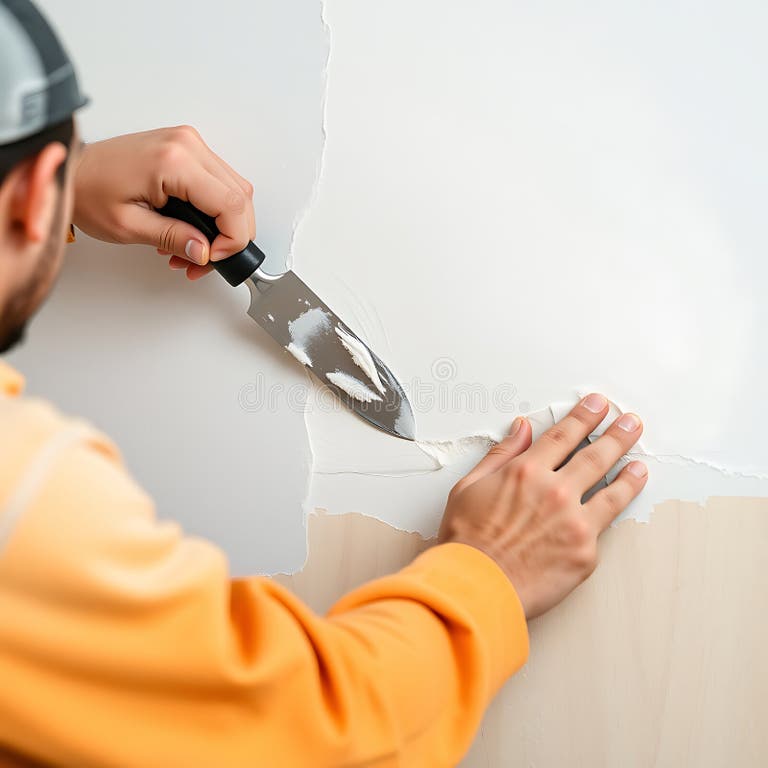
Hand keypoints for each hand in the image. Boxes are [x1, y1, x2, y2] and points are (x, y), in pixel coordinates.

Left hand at [72, 126, 255, 279]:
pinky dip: (216, 211)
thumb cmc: (88, 191)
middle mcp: (187, 145)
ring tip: (195, 249)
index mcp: (173, 161)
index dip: (233, 239)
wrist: (72, 170)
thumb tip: (205, 252)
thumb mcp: (129, 226)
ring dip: (225, 226)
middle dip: (231, 237)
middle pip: (240, 197)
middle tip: (204, 260)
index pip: (231, 204)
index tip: (214, 258)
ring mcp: (189, 144)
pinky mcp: (187, 149)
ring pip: (236, 191)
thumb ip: (174, 238)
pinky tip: (194, 229)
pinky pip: (220, 182)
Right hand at [438, 394, 646, 618]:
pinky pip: (606, 523)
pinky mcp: (585, 551)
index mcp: (526, 472)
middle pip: (595, 455)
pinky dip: (620, 503)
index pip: (563, 435)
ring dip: (628, 469)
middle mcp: (555, 492)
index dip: (584, 417)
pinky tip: (627, 494)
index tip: (597, 405)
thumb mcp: (469, 487)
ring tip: (639, 459)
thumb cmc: (467, 542)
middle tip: (630, 422)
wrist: (476, 587)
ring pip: (612, 488)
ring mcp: (574, 522)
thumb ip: (501, 455)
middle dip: (616, 434)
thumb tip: (521, 430)